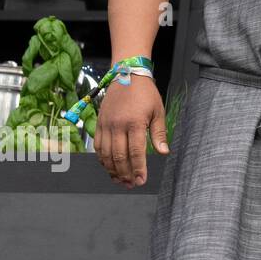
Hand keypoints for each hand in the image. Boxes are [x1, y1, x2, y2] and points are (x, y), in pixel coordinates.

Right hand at [94, 74, 167, 188]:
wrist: (127, 75)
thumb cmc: (146, 94)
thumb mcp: (158, 111)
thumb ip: (159, 134)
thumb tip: (163, 153)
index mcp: (135, 122)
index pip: (136, 152)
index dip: (138, 169)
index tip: (141, 181)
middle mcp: (118, 125)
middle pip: (119, 156)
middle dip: (125, 173)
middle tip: (131, 184)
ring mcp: (106, 124)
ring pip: (105, 154)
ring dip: (112, 170)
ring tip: (120, 180)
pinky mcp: (99, 123)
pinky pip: (97, 145)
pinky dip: (102, 159)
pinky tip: (109, 167)